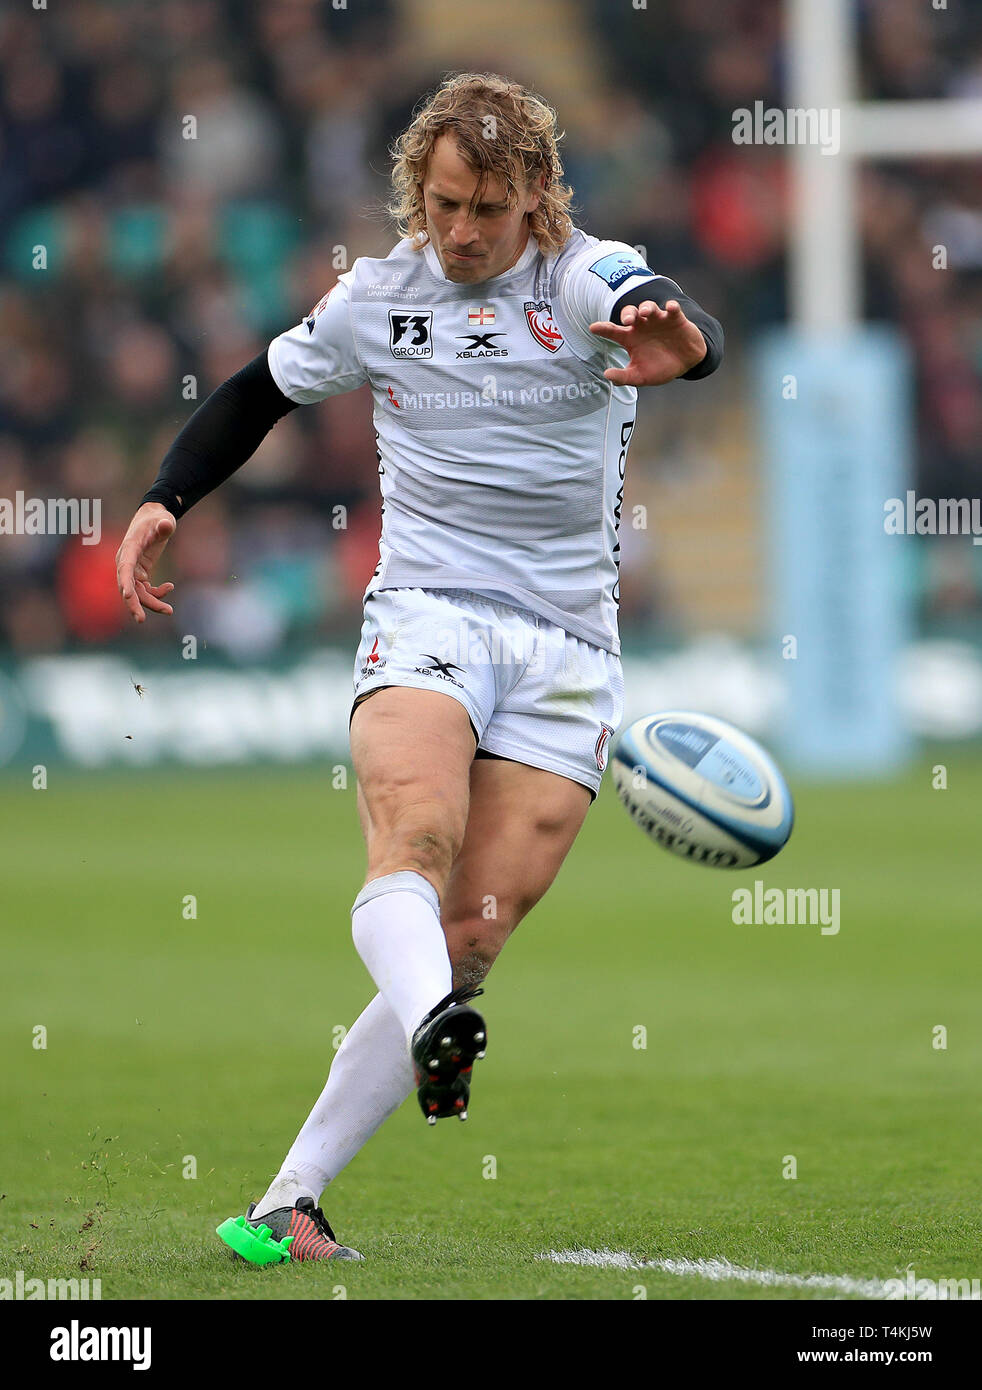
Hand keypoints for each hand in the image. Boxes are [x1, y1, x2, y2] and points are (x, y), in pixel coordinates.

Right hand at [116, 503, 176, 622]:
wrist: (154, 519)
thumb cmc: (157, 518)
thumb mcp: (164, 519)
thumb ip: (164, 524)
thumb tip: (166, 525)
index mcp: (129, 548)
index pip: (124, 568)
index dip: (125, 582)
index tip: (128, 596)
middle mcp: (126, 561)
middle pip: (127, 586)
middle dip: (134, 604)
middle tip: (141, 620)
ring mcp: (132, 569)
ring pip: (138, 593)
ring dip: (152, 603)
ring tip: (169, 610)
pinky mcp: (140, 573)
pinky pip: (145, 590)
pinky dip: (157, 593)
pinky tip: (169, 586)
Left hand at [589, 299, 706, 386]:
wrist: (686, 364)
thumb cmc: (659, 367)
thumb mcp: (640, 376)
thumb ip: (623, 377)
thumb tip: (606, 374)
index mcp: (630, 339)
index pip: (613, 331)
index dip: (603, 328)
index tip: (593, 328)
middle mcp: (642, 326)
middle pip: (630, 313)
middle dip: (627, 314)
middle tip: (627, 321)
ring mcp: (658, 321)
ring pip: (649, 307)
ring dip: (647, 307)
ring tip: (645, 313)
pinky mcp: (676, 319)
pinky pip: (673, 309)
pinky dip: (671, 307)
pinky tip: (670, 308)